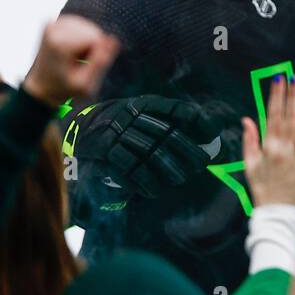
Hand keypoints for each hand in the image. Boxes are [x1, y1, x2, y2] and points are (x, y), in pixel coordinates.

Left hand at [23, 15, 118, 107]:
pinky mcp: (52, 22)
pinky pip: (80, 25)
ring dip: (87, 42)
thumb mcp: (85, 84)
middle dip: (93, 46)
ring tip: (74, 56)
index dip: (97, 54)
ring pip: (88, 26)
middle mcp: (53, 29)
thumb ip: (100, 62)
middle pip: (92, 30)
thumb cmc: (63, 88)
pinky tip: (72, 49)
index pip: (96, 38)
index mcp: (59, 44)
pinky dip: (81, 37)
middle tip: (78, 62)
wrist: (41, 86)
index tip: (84, 66)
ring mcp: (51, 23)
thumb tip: (113, 39)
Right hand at [65, 95, 222, 197]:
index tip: (213, 134)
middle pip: (165, 134)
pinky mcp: (103, 152)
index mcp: (144, 104)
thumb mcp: (146, 114)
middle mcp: (130, 115)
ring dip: (168, 169)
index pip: (175, 109)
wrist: (81, 130)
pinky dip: (143, 181)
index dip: (196, 121)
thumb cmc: (126, 126)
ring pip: (149, 153)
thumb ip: (172, 120)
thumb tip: (210, 132)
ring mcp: (116, 133)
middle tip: (201, 165)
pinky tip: (153, 191)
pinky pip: (127, 169)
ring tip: (181, 179)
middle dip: (187, 151)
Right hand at [242, 75, 294, 209]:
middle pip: (288, 117)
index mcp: (267, 148)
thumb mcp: (250, 165)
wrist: (278, 213)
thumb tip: (247, 119)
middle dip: (291, 95)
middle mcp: (283, 150)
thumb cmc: (262, 189)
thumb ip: (250, 140)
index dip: (276, 95)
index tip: (279, 79)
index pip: (272, 115)